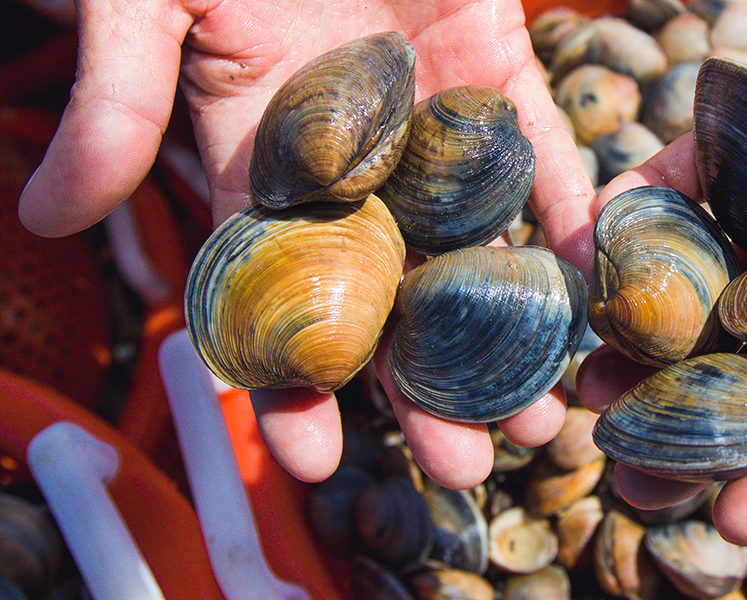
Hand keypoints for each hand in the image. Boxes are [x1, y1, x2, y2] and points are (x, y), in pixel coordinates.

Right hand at [18, 0, 594, 485]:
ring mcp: (428, 127)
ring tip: (541, 414)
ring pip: (473, 252)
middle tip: (468, 465)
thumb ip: (114, 103)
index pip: (279, 298)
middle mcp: (354, 168)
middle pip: (393, 301)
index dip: (289, 382)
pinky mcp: (494, 76)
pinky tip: (588, 287)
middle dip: (425, 389)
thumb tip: (48, 213)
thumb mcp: (145, 6)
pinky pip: (539, 159)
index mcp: (264, 166)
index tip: (313, 460)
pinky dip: (565, 219)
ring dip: (508, 335)